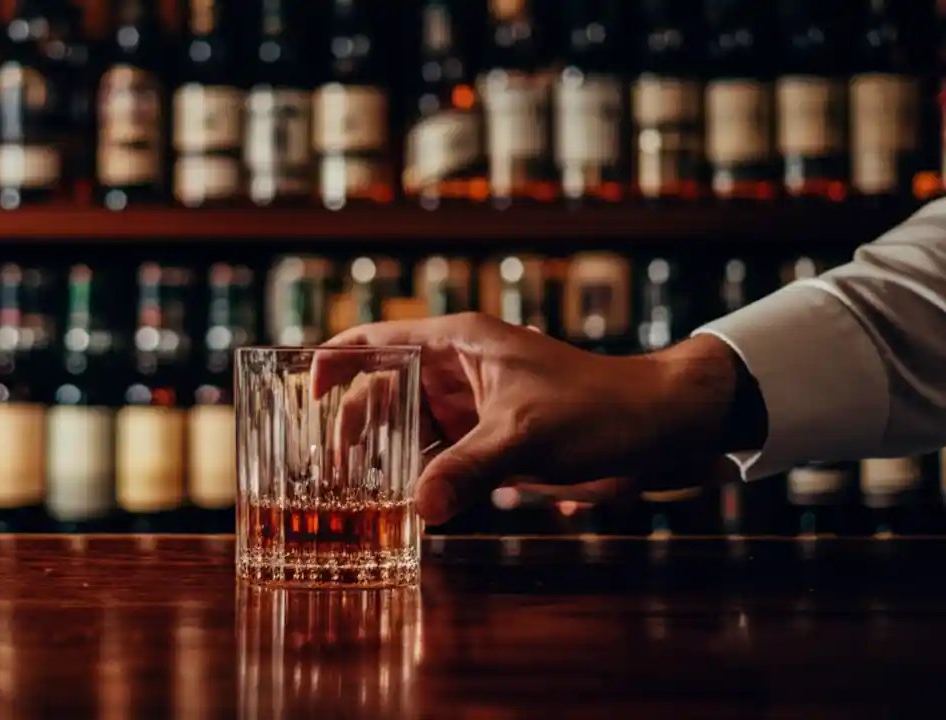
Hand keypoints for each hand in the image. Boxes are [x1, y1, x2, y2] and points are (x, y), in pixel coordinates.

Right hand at [313, 313, 760, 524]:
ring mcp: (472, 406)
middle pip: (382, 391)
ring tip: (349, 494)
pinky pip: (437, 454)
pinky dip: (416, 475)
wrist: (659, 430)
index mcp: (459, 343)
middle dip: (352, 426)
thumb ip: (469, 469)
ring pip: (407, 426)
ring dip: (381, 455)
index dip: (334, 361)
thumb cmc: (598, 408)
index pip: (377, 340)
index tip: (302, 393)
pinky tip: (398, 503)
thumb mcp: (526, 436)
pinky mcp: (489, 439)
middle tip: (326, 474)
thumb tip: (417, 508)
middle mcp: (458, 370)